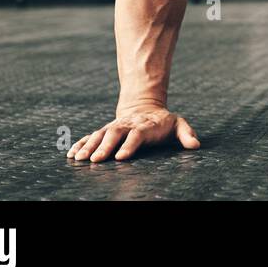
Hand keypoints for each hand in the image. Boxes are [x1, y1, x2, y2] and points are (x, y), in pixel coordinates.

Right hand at [67, 105, 200, 162]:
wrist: (145, 107)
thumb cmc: (163, 122)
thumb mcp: (178, 124)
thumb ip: (186, 134)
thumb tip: (196, 145)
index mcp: (145, 126)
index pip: (137, 135)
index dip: (129, 145)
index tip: (121, 157)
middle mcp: (127, 125)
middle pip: (114, 134)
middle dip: (104, 146)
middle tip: (96, 160)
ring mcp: (114, 127)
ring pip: (99, 135)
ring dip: (89, 146)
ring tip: (79, 158)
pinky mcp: (104, 131)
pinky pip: (90, 137)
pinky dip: (80, 144)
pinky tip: (71, 154)